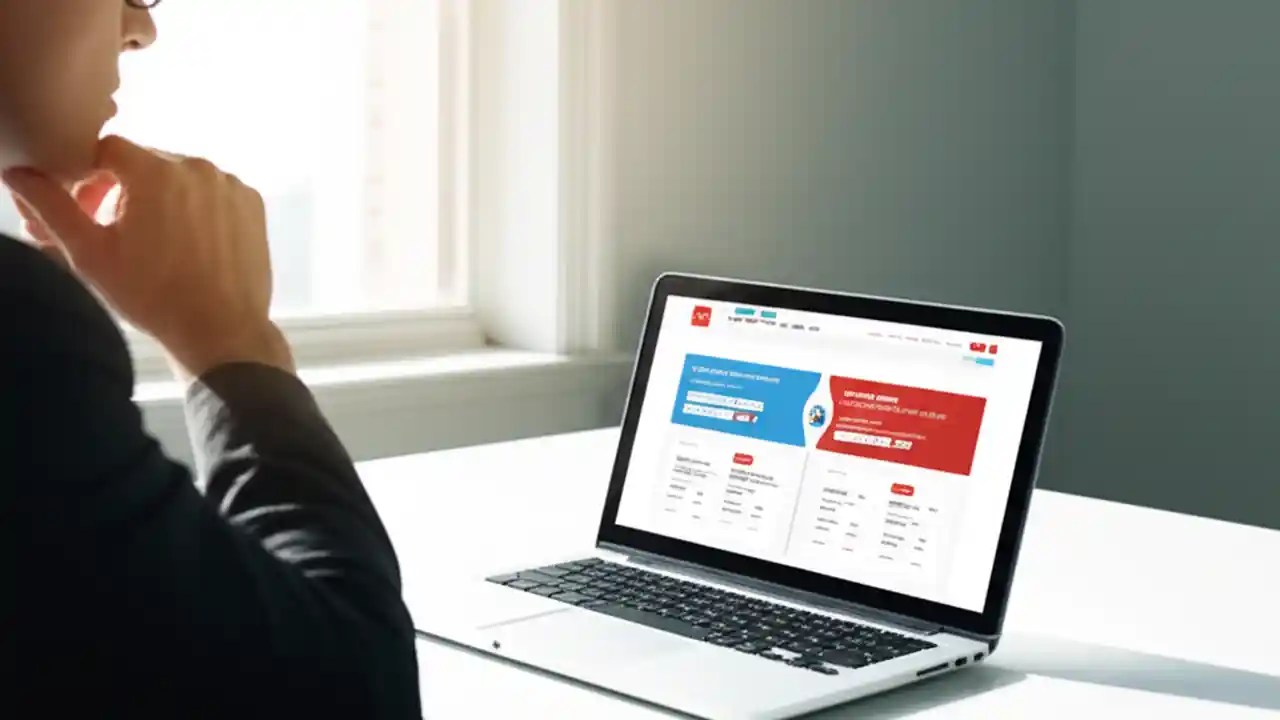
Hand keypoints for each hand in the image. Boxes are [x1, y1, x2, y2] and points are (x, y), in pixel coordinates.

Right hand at [2, 135, 294, 379]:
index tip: (86, 212)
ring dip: (159, 199)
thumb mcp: (89, 252)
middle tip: (114, 232)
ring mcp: (230, 184)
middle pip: (144, 163)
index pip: (104, 150)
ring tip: (154, 243)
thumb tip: (17, 174)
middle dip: (122, 190)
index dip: (87, 178)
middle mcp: (198, 166)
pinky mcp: (253, 203)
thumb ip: (52, 206)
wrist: (221, 331)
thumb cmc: (151, 296)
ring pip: (180, 177)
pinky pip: (212, 192)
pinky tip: (188, 245)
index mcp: (156, 170)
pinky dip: (195, 209)